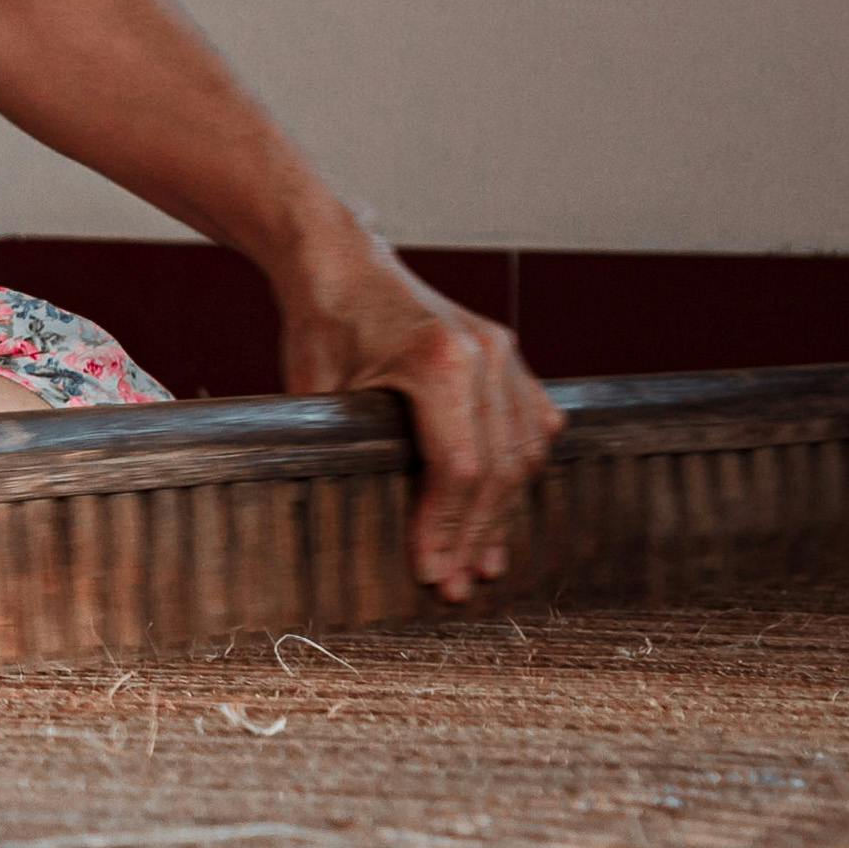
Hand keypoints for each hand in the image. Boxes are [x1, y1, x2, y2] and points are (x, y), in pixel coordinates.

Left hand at [279, 264, 555, 595]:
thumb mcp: (318, 392)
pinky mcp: (507, 353)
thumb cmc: (321, 323)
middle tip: (458, 587)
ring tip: (484, 564)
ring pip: (522, 450)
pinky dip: (520, 469)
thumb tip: (353, 530)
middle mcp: (485, 354)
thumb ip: (346, 451)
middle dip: (476, 535)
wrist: (341, 260)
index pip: (459, 468)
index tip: (432, 574)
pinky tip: (506, 513)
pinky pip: (530, 421)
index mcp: (440, 362)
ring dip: (503, 512)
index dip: (447, 529)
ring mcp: (504, 351)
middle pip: (498, 468)